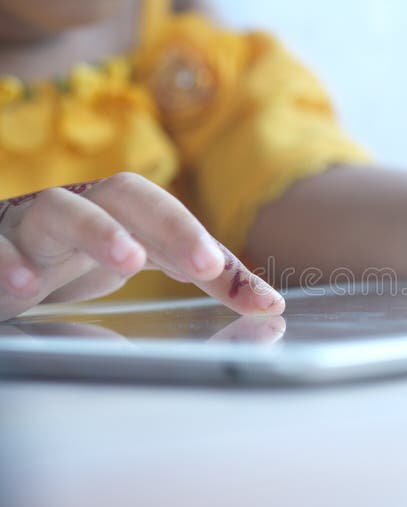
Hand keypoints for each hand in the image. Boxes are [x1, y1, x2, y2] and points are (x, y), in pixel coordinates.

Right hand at [0, 173, 283, 320]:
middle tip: (204, 265)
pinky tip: (22, 287)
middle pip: (127, 193)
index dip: (213, 248)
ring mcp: (32, 224)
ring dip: (97, 231)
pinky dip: (6, 261)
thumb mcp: (143, 258)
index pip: (175, 218)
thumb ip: (204, 274)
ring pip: (60, 210)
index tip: (261, 300)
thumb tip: (273, 305)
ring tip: (128, 259)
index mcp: (125, 212)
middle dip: (171, 224)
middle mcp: (84, 208)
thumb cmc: (76, 255)